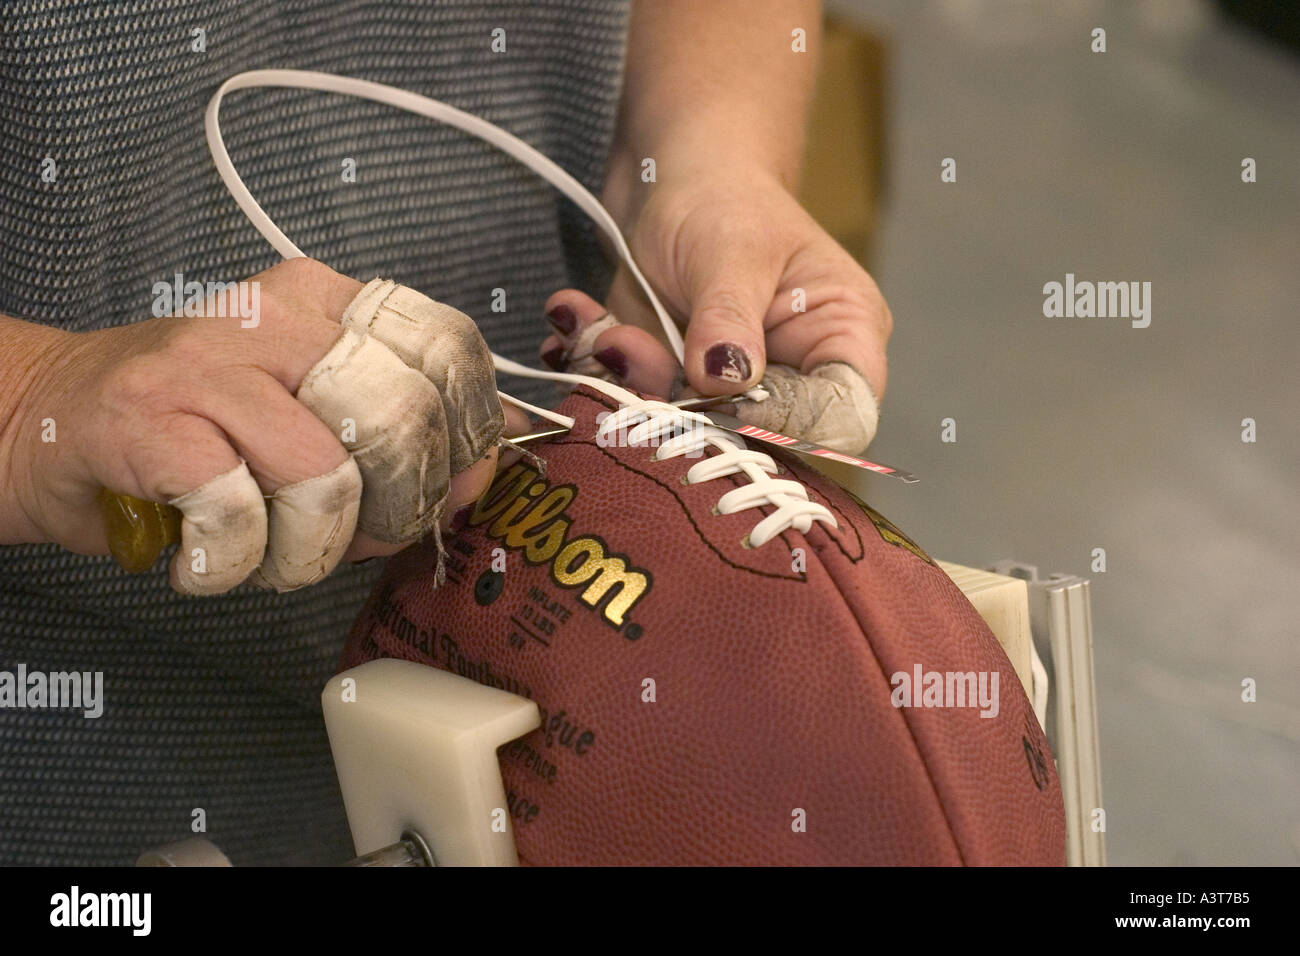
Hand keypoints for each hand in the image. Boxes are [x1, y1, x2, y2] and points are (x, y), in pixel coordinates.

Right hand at [2, 258, 505, 593]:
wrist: (47, 421)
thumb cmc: (200, 434)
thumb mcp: (318, 423)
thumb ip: (404, 442)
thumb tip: (485, 473)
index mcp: (328, 302)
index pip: (443, 344)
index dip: (467, 430)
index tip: (448, 484)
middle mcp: (274, 316)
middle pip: (398, 414)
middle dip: (395, 507)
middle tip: (347, 537)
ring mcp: (206, 361)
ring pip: (324, 474)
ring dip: (307, 550)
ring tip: (268, 552)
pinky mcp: (148, 417)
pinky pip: (238, 512)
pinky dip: (232, 564)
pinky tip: (207, 557)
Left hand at [540, 166, 891, 450]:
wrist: (666, 177)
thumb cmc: (725, 195)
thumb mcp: (731, 249)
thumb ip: (729, 318)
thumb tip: (725, 379)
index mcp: (840, 339)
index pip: (840, 419)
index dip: (785, 425)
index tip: (720, 395)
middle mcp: (792, 375)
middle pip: (754, 437)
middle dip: (682, 403)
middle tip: (627, 349)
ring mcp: (727, 388)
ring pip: (683, 427)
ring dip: (629, 380)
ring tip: (604, 329)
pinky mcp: (673, 386)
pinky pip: (636, 401)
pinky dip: (600, 365)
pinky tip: (576, 318)